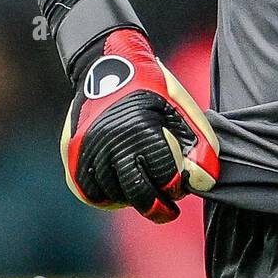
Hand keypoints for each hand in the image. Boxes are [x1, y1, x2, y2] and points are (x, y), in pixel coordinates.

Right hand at [60, 28, 219, 221]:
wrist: (105, 65)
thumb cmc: (151, 88)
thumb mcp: (181, 108)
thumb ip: (199, 144)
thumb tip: (205, 183)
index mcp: (140, 130)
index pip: (164, 178)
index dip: (177, 187)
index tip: (181, 186)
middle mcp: (110, 143)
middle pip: (138, 194)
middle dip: (157, 209)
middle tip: (168, 212)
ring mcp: (88, 151)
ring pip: (114, 195)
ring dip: (133, 199)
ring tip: (146, 190)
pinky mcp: (73, 156)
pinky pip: (92, 191)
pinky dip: (109, 195)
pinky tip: (123, 186)